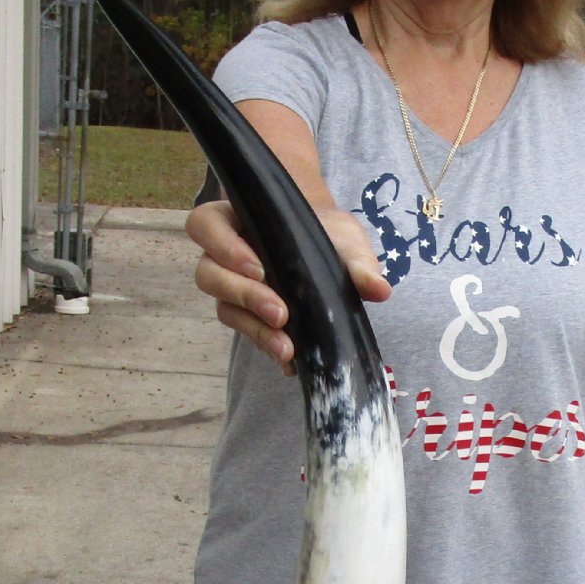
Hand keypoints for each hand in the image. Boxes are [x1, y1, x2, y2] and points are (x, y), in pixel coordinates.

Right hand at [187, 200, 390, 375]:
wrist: (329, 254)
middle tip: (280, 313)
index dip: (222, 246)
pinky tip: (291, 362)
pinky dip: (267, 347)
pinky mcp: (246, 318)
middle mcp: (223, 257)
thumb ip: (358, 260)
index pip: (205, 225)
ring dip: (254, 329)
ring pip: (224, 309)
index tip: (259, 267)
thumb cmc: (325, 234)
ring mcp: (230, 290)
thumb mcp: (344, 238)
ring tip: (287, 347)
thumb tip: (379, 289)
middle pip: (208, 275)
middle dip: (243, 296)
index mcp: (235, 221)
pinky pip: (247, 334)